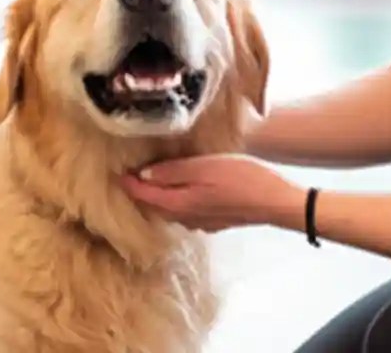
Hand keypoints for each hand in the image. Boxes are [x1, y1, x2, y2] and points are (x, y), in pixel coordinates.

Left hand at [119, 154, 305, 233]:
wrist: (275, 202)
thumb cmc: (241, 178)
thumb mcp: (204, 167)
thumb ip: (172, 172)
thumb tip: (143, 175)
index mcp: (178, 204)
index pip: (143, 195)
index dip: (128, 183)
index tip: (116, 170)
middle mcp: (185, 218)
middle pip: (154, 205)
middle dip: (141, 190)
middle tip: (130, 171)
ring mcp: (200, 222)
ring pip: (170, 209)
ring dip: (160, 195)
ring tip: (154, 176)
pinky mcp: (214, 221)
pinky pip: (186, 211)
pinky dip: (178, 199)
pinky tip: (184, 188)